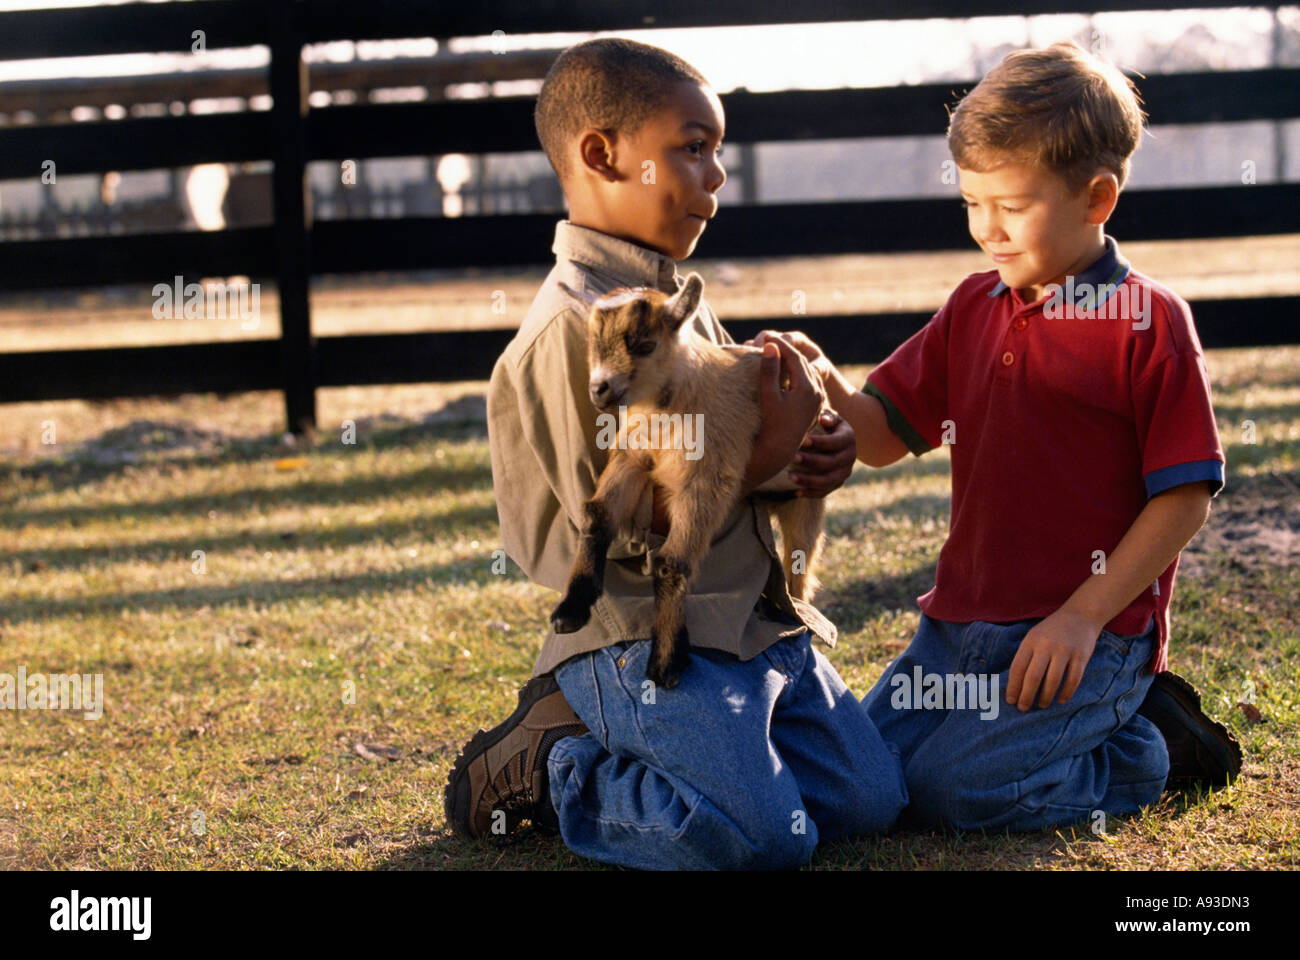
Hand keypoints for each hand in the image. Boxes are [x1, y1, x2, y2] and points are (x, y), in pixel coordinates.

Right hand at [742, 340, 823, 492]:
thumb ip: (770, 370)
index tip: (766, 338)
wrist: (780, 449)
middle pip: (801, 363)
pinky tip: (786, 371)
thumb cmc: (771, 424)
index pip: (794, 357)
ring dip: (792, 361)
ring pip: (806, 371)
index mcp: (806, 388)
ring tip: (776, 354)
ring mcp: (818, 399)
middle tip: (770, 342)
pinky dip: (797, 372)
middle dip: (786, 350)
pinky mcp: (815, 405)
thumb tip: (771, 346)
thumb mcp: (768, 396)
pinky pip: (808, 381)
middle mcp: (816, 392)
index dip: (780, 345)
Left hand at [791, 411, 854, 497]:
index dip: (820, 442)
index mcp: (848, 438)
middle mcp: (850, 457)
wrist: (832, 439)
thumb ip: (827, 416)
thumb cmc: (824, 424)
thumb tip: (824, 420)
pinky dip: (811, 493)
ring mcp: (844, 472)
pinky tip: (796, 492)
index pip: (836, 442)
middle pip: (832, 463)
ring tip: (790, 476)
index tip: (803, 440)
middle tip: (792, 457)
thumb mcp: (828, 417)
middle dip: (811, 461)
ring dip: (809, 480)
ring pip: (829, 480)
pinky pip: (825, 492)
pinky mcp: (837, 483)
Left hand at [1005, 607, 1100, 710]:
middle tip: (1023, 708)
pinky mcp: (1081, 656)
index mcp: (1030, 641)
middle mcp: (1046, 646)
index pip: (1017, 668)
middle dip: (1026, 696)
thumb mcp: (1034, 637)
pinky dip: (1066, 692)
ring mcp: (1064, 651)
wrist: (1080, 615)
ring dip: (1046, 697)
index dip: (1013, 686)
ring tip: (1041, 705)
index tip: (1010, 700)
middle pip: (1033, 676)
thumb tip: (1016, 684)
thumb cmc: (1052, 631)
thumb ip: (1026, 656)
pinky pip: (1073, 679)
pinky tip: (1060, 700)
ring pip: (1053, 680)